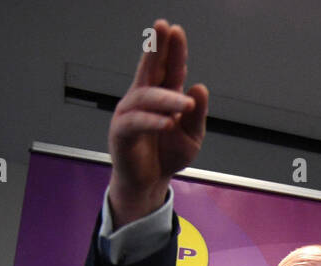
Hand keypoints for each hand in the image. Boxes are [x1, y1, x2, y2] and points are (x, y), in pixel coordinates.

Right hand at [107, 19, 208, 227]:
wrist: (150, 182)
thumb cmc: (168, 154)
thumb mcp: (192, 135)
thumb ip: (197, 114)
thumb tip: (199, 87)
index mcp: (162, 96)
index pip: (168, 68)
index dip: (171, 50)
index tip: (175, 29)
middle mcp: (144, 99)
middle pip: (150, 69)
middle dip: (156, 48)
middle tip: (163, 29)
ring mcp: (131, 113)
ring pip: (146, 97)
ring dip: (166, 98)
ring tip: (184, 103)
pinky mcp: (122, 132)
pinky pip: (136, 123)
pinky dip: (153, 122)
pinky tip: (168, 122)